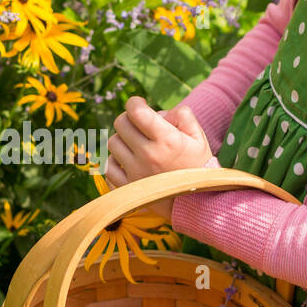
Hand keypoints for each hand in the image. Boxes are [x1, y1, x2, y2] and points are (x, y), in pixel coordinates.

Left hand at [104, 97, 212, 221]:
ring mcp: (135, 173)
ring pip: (112, 143)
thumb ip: (183, 115)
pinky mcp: (127, 188)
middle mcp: (148, 155)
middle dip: (129, 119)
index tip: (139, 104)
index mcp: (166, 140)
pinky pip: (108, 167)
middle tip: (139, 125)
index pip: (136, 111)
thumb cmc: (198, 166)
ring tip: (136, 145)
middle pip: (120, 123)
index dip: (135, 102)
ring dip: (122, 140)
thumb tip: (160, 113)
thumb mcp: (199, 137)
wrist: (198, 203)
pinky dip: (115, 162)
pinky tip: (128, 162)